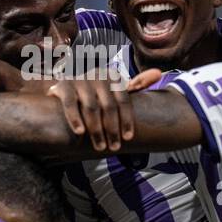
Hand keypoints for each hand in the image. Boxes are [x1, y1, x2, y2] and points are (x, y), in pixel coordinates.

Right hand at [45, 69, 160, 151]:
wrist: (68, 83)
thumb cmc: (97, 91)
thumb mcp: (117, 87)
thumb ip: (137, 83)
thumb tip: (158, 73)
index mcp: (113, 76)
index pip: (124, 100)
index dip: (127, 120)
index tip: (128, 137)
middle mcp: (98, 75)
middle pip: (109, 106)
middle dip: (112, 129)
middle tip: (114, 148)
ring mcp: (80, 80)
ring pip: (91, 108)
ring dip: (96, 130)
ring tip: (100, 146)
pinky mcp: (63, 86)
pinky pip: (70, 104)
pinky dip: (75, 118)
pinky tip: (80, 133)